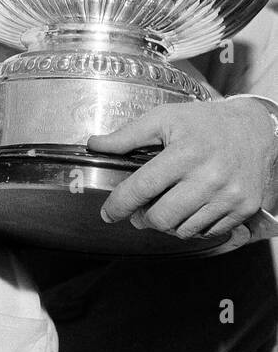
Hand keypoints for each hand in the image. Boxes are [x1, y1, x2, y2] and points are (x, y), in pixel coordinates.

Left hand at [90, 97, 277, 248]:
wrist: (257, 129)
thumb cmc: (205, 123)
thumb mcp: (164, 119)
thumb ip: (127, 135)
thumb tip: (95, 145)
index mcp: (186, 153)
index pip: (143, 188)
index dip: (119, 204)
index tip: (108, 214)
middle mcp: (210, 177)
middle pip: (162, 217)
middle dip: (142, 218)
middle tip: (139, 211)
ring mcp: (230, 196)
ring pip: (183, 230)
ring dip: (167, 223)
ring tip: (166, 207)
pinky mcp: (245, 209)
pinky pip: (207, 232)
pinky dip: (192, 226)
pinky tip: (189, 209)